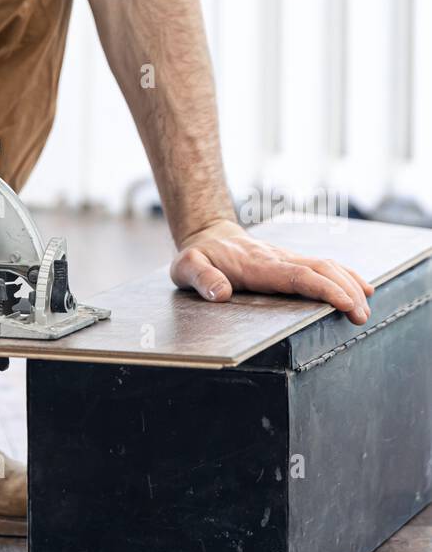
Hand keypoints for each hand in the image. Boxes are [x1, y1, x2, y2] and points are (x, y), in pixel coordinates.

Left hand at [170, 218, 373, 325]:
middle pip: (318, 269)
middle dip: (344, 290)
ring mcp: (285, 258)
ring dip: (348, 284)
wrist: (207, 234)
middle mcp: (276, 258)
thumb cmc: (198, 255)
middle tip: (361, 316)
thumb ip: (201, 279)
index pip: (296, 275)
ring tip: (365, 310)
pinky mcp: (290, 262)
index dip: (323, 288)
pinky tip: (362, 289)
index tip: (344, 303)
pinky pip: (322, 266)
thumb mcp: (187, 267)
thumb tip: (220, 293)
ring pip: (325, 265)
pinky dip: (345, 276)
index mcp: (256, 265)